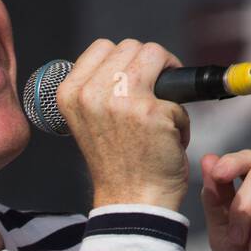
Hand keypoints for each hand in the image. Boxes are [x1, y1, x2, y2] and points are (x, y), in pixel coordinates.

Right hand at [56, 38, 190, 211]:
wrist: (132, 203)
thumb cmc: (118, 164)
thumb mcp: (91, 121)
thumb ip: (100, 88)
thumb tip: (131, 58)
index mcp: (70, 93)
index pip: (102, 47)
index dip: (125, 60)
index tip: (136, 80)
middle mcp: (91, 93)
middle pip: (132, 46)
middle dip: (150, 68)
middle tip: (154, 100)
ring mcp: (121, 100)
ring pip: (156, 55)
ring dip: (167, 84)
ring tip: (159, 117)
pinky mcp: (152, 111)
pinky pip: (179, 92)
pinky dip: (180, 117)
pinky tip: (167, 140)